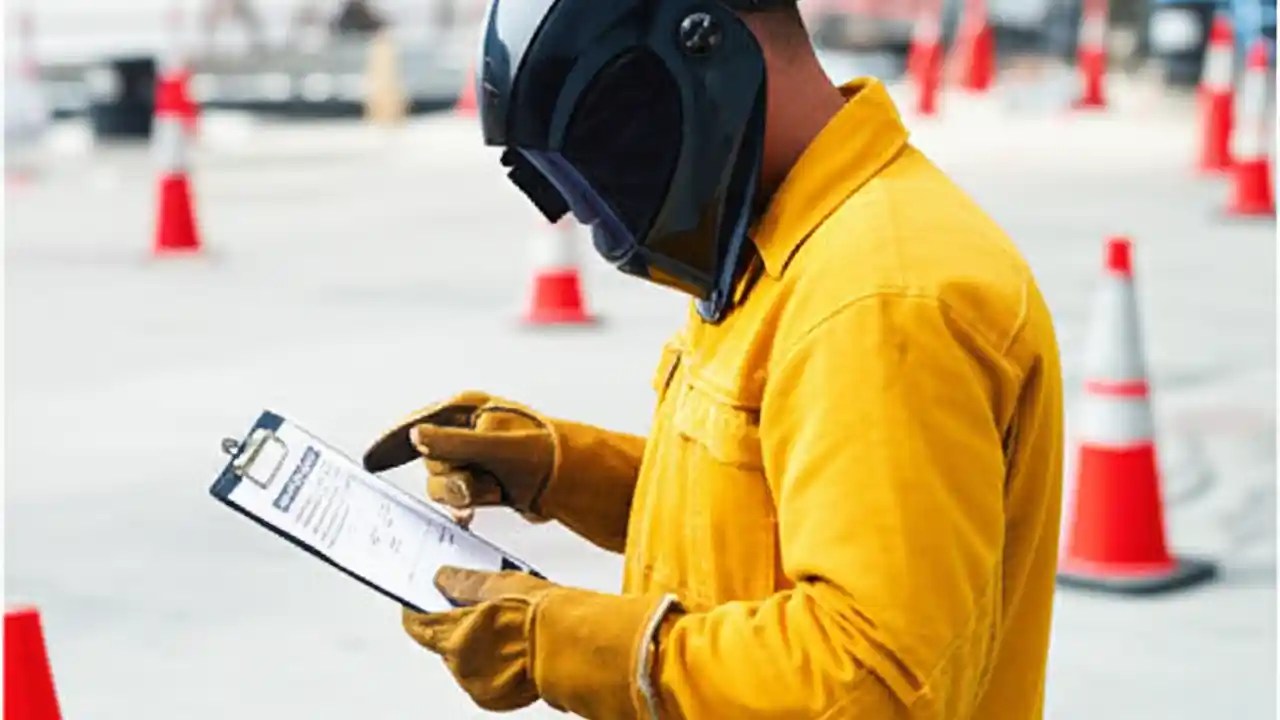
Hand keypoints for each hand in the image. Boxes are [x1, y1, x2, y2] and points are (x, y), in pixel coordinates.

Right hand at [364, 391, 555, 526]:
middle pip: (429, 461)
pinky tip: (473, 513)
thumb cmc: (543, 454)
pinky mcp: (485, 481)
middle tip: (475, 485)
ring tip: (493, 492)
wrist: (577, 481)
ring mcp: (477, 457)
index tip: (371, 462)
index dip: (393, 442)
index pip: (419, 423)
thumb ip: (453, 443)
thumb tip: (416, 437)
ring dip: (463, 493)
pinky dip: (465, 506)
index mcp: (468, 410)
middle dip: (448, 478)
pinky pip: (458, 497)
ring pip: (442, 483)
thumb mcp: (496, 447)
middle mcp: (468, 430)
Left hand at [402, 567, 680, 717]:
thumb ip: (466, 582)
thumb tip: (443, 576)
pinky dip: (490, 659)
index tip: (417, 597)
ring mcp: (478, 685)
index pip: (417, 624)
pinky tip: (510, 641)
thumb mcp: (502, 584)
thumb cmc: (545, 617)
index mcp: (455, 639)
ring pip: (464, 657)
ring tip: (501, 622)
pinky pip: (483, 674)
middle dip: (455, 623)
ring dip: (475, 641)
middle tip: (476, 604)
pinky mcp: (496, 697)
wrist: (577, 648)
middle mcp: (461, 667)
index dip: (415, 608)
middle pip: (442, 641)